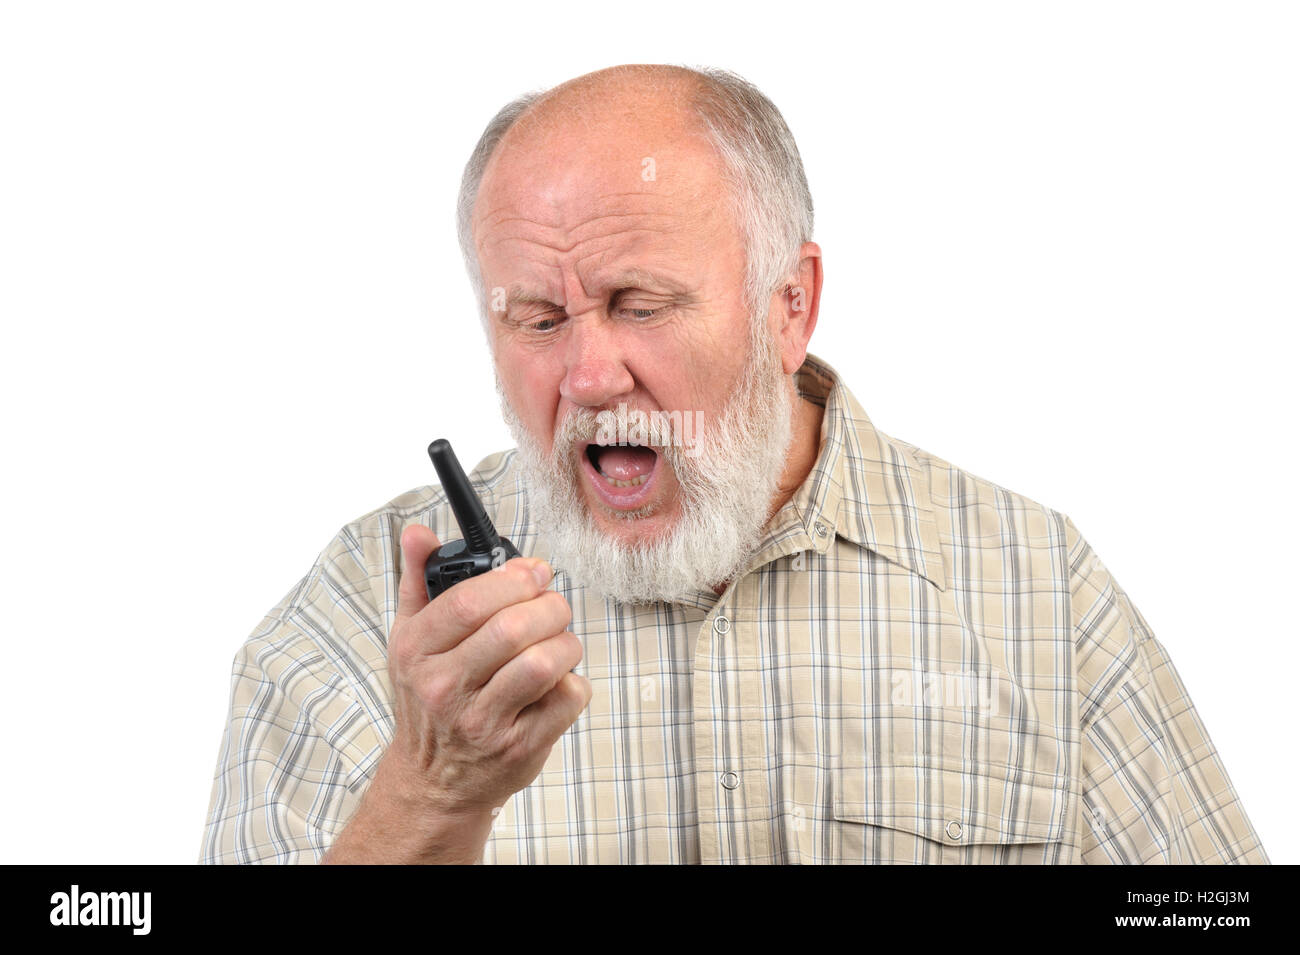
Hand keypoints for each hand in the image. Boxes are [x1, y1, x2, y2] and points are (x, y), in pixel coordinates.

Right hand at [385, 524, 590, 814]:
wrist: (432, 782)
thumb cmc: (429, 700)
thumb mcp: (410, 639)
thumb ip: (418, 580)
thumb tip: (418, 532)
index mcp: (417, 652)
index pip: (468, 603)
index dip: (512, 579)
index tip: (534, 572)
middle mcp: (445, 688)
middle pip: (512, 629)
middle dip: (548, 606)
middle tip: (553, 604)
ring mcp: (482, 722)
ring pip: (544, 662)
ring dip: (565, 641)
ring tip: (558, 640)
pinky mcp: (519, 747)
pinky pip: (567, 697)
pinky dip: (574, 680)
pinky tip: (557, 681)